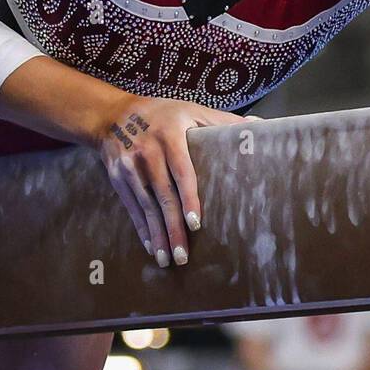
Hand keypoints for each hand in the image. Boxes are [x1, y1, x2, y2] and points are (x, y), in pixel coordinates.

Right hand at [92, 96, 248, 267]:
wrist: (111, 114)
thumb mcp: (191, 110)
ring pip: (146, 206)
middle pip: (163, 195)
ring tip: (168, 259)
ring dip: (157, 235)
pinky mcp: (117, 178)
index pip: (181, 171)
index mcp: (169, 135)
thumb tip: (258, 128)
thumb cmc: (161, 113)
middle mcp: (147, 151)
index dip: (189, 198)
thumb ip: (223, 121)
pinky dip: (141, 229)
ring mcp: (129, 166)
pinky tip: (151, 247)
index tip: (196, 223)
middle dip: (172, 227)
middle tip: (183, 255)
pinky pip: (132, 207)